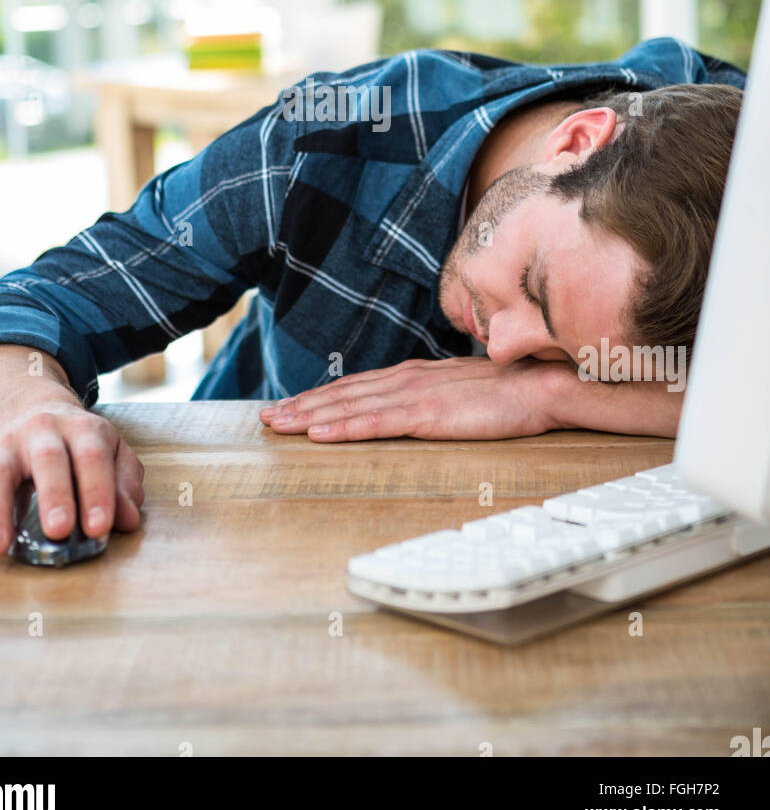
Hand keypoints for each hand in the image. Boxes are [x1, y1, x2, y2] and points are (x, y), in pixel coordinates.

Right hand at [0, 401, 144, 558]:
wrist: (39, 413)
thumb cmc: (81, 445)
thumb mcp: (114, 454)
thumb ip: (125, 485)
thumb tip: (128, 520)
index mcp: (82, 428)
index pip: (92, 458)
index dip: (98, 493)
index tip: (99, 528)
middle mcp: (42, 429)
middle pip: (48, 460)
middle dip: (54, 496)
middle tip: (58, 531)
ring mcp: (6, 442)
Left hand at [259, 356, 567, 442]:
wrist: (542, 384)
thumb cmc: (509, 391)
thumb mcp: (461, 392)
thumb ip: (434, 398)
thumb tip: (418, 411)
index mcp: (415, 375)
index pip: (357, 386)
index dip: (321, 395)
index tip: (291, 404)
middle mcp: (407, 379)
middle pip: (343, 393)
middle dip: (302, 404)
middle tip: (266, 417)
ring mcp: (415, 395)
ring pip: (350, 405)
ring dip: (310, 415)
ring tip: (279, 424)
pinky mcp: (428, 414)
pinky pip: (376, 423)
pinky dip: (344, 426)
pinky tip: (320, 433)